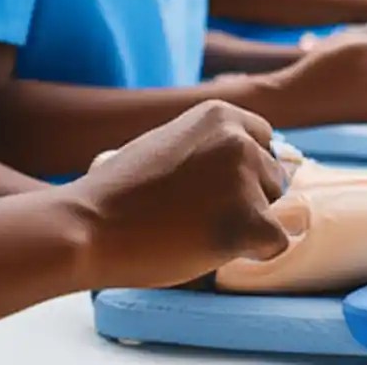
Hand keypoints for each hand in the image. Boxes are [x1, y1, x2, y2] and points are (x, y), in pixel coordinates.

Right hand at [70, 101, 289, 289]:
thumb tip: (247, 161)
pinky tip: (210, 247)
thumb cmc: (118, 192)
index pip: (263, 141)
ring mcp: (246, 178)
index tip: (209, 189)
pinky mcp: (251, 221)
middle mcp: (239, 140)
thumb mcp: (167, 143)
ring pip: (274, 211)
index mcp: (219, 115)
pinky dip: (252, 252)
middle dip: (246, 199)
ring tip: (193, 229)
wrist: (89, 226)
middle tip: (195, 214)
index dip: (242, 171)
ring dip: (245, 225)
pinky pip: (277, 242)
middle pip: (271, 177)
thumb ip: (207, 145)